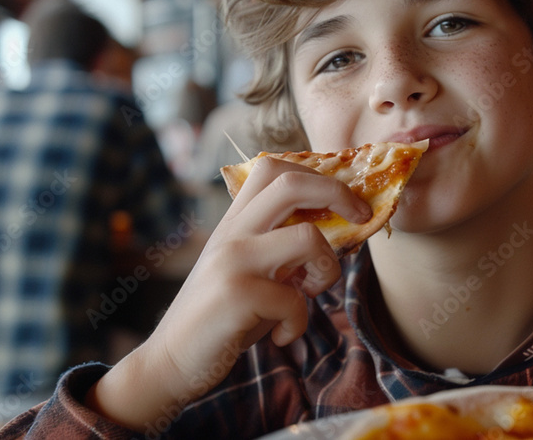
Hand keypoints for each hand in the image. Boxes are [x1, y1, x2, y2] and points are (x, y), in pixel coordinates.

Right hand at [86, 157, 371, 430]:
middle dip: (339, 194)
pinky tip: (280, 334)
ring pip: (307, 238)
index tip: (348, 201)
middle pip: (292, 183)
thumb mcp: (253, 271)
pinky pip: (296, 300)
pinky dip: (298, 324)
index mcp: (236, 221)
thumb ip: (284, 248)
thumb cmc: (224, 318)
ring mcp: (232, 260)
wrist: (170, 363)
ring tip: (309, 293)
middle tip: (362, 219)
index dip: (318, 175)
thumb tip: (344, 229)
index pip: (273, 168)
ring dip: (327, 270)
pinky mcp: (236, 295)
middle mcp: (232, 232)